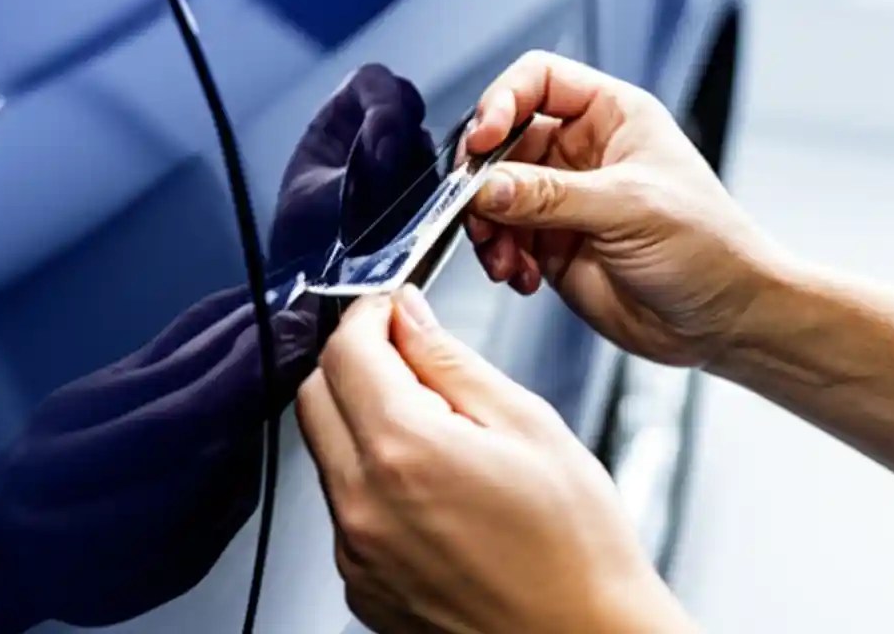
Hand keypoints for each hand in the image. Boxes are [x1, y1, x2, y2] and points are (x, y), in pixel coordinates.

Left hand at [296, 287, 695, 632]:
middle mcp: (363, 504)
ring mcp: (356, 551)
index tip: (391, 310)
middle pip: (316, 395)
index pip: (345, 350)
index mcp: (405, 452)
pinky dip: (371, 480)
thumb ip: (451, 361)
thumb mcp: (528, 425)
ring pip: (327, 451)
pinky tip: (431, 489)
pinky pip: (343, 507)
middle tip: (410, 358)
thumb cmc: (577, 550)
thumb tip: (409, 316)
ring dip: (362, 421)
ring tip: (439, 435)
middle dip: (354, 361)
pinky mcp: (360, 583)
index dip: (368, 314)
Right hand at [464, 51, 779, 365]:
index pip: (537, 80)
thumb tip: (485, 187)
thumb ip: (550, 196)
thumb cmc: (710, 248)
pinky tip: (522, 275)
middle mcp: (581, 152)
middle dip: (482, 177)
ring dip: (486, 225)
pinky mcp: (550, 245)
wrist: (724, 320)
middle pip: (502, 140)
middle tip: (475, 206)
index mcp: (612, 116)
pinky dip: (498, 257)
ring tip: (504, 255)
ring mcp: (562, 200)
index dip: (502, 102)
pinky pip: (501, 239)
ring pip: (492, 194)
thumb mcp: (629, 208)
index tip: (484, 139)